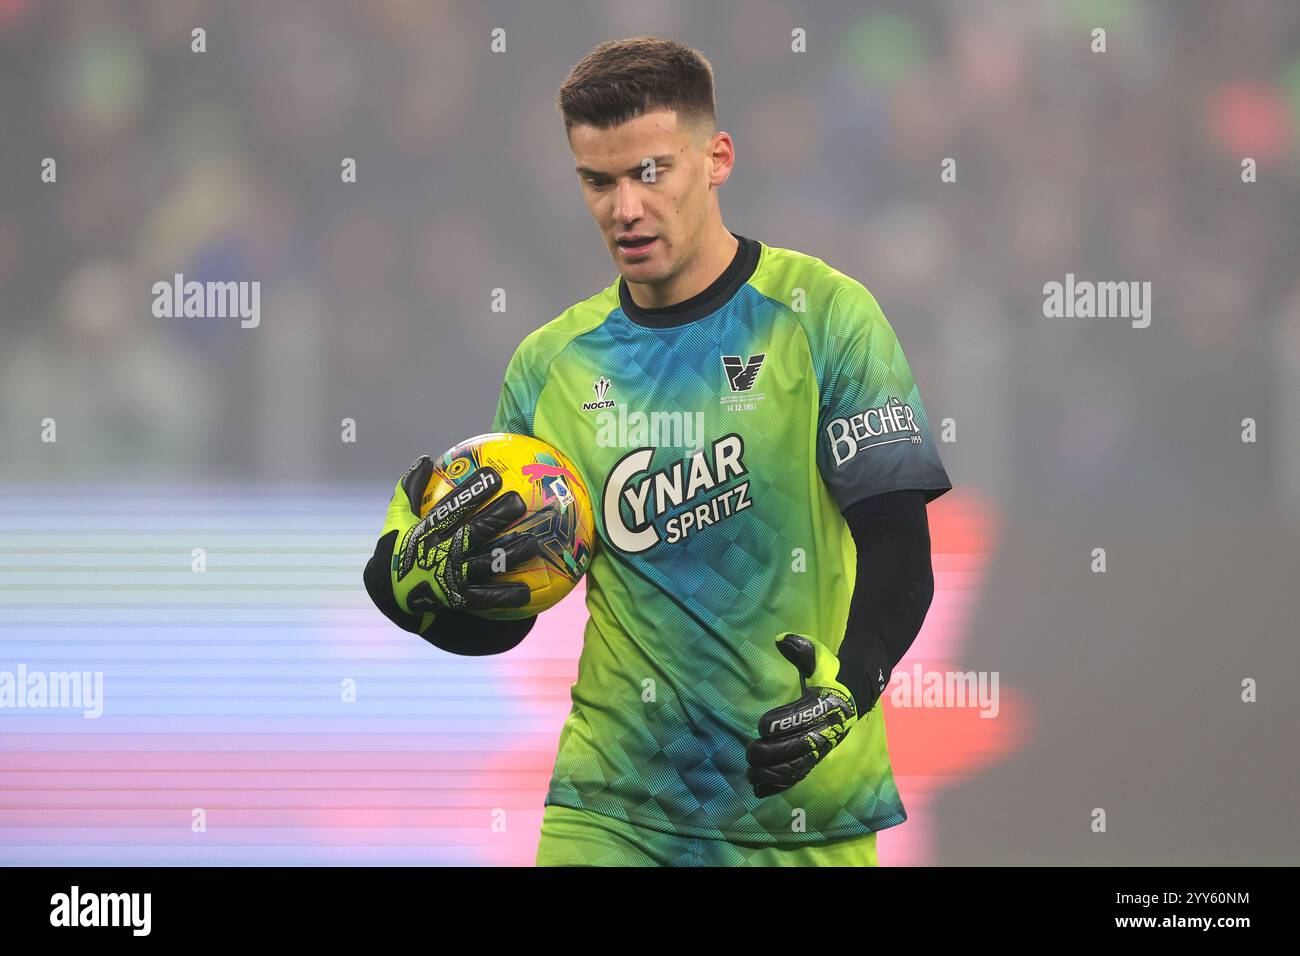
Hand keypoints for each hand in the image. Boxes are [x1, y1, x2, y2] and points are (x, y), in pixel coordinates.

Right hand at [384, 454, 539, 617]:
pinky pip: (485, 597)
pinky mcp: (457, 598)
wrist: (391, 591)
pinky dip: (505, 595)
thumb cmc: (399, 545)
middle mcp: (442, 552)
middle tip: (519, 503)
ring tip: (533, 544)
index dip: (473, 492)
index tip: (494, 476)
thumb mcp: (398, 515)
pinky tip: (527, 592)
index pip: (453, 507)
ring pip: (485, 564)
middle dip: (498, 517)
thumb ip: (411, 487)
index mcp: (428, 530)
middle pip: (475, 532)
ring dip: (510, 554)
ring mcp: (451, 576)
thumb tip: (425, 458)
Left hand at [745, 634, 858, 798]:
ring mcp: (823, 746)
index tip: (762, 724)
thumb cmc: (831, 673)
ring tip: (751, 773)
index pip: (804, 716)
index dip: (783, 722)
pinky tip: (760, 789)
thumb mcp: (822, 658)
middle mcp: (827, 729)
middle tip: (750, 750)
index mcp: (827, 704)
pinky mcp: (817, 757)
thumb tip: (782, 639)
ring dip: (773, 773)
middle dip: (773, 752)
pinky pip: (799, 774)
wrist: (855, 692)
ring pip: (799, 766)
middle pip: (800, 747)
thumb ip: (804, 649)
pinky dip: (780, 784)